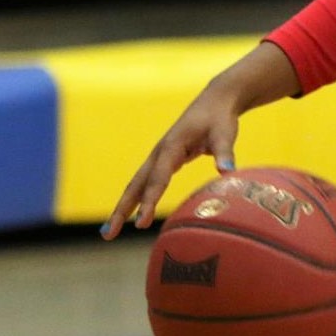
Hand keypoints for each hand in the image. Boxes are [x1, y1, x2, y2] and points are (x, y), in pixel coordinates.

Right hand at [101, 43, 300, 238]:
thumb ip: (225, 152)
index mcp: (172, 146)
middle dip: (121, 209)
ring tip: (108, 232)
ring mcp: (159, 157)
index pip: (157, 179)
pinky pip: (145, 183)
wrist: (215, 101)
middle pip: (136, 185)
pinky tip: (131, 216)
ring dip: (123, 207)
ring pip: (136, 185)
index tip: (140, 223)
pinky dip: (136, 199)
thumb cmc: (220, 118)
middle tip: (107, 234)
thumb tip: (228, 171)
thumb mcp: (225, 133)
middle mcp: (160, 153)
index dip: (149, 201)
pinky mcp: (164, 160)